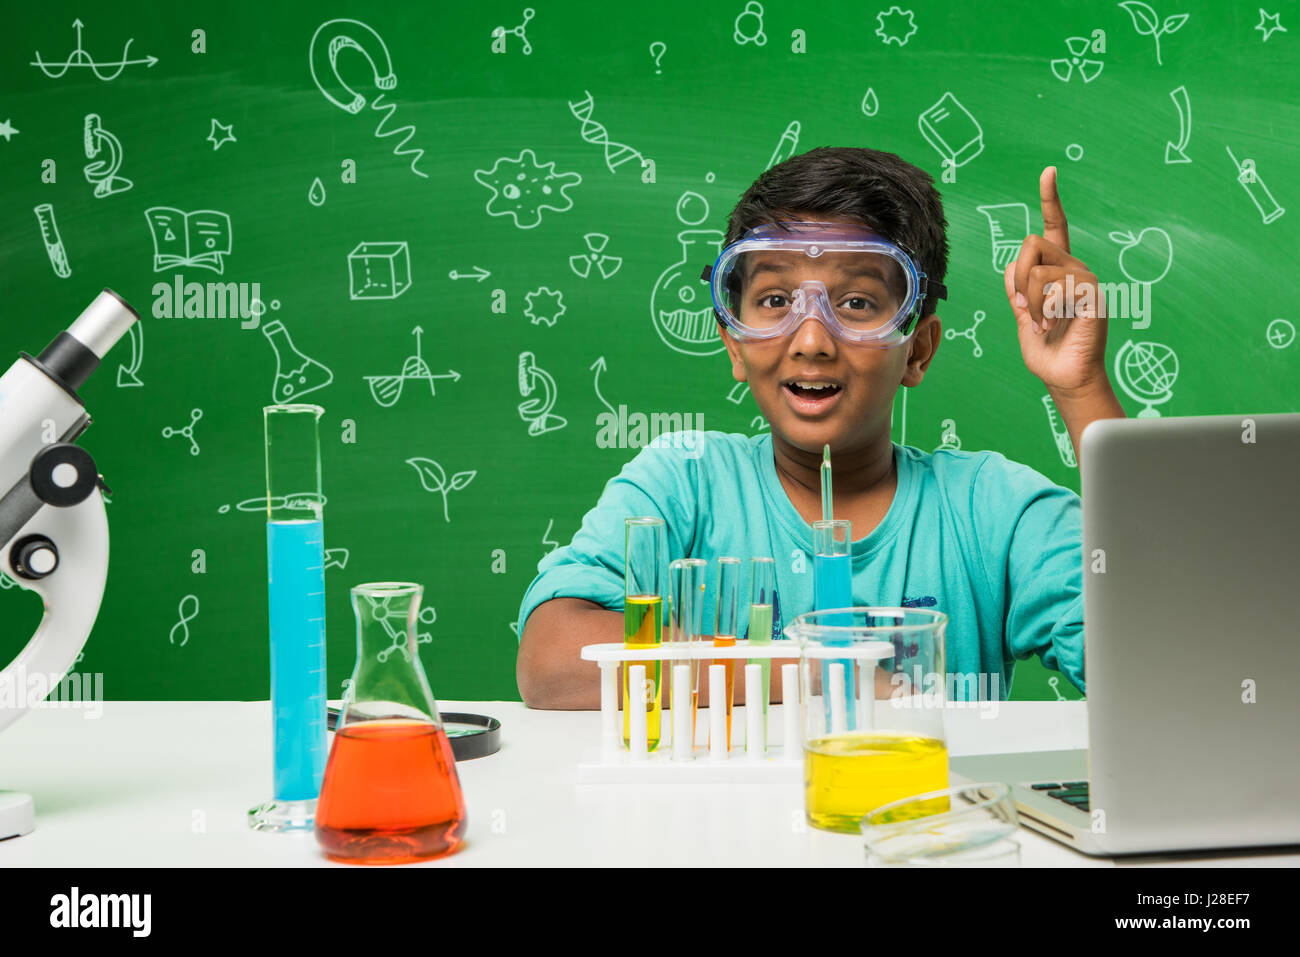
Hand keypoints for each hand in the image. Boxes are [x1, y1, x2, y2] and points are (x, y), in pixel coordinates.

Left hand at [1004, 167, 1108, 395]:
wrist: (1065, 377)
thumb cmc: (1047, 350)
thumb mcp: (1024, 315)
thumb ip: (1017, 290)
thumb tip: (1012, 266)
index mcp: (1057, 270)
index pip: (1055, 227)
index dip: (1050, 200)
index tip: (1048, 172)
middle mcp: (1074, 268)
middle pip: (1031, 244)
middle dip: (1017, 279)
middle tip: (1025, 309)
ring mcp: (1085, 278)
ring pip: (1036, 269)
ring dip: (1029, 301)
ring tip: (1042, 323)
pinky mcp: (1090, 293)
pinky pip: (1052, 285)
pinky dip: (1042, 309)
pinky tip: (1051, 325)